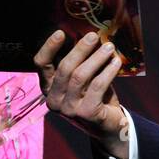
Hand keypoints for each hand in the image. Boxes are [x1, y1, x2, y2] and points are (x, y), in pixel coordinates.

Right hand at [33, 30, 127, 158]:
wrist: (108, 126)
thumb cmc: (94, 96)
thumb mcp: (84, 78)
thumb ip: (82, 61)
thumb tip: (89, 36)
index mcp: (49, 88)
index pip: (41, 65)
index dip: (49, 47)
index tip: (61, 33)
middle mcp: (54, 100)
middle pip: (64, 69)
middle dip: (80, 49)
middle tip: (94, 36)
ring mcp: (68, 109)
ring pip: (80, 76)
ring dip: (96, 58)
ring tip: (109, 47)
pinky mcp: (86, 114)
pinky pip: (97, 86)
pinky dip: (108, 71)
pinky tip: (116, 62)